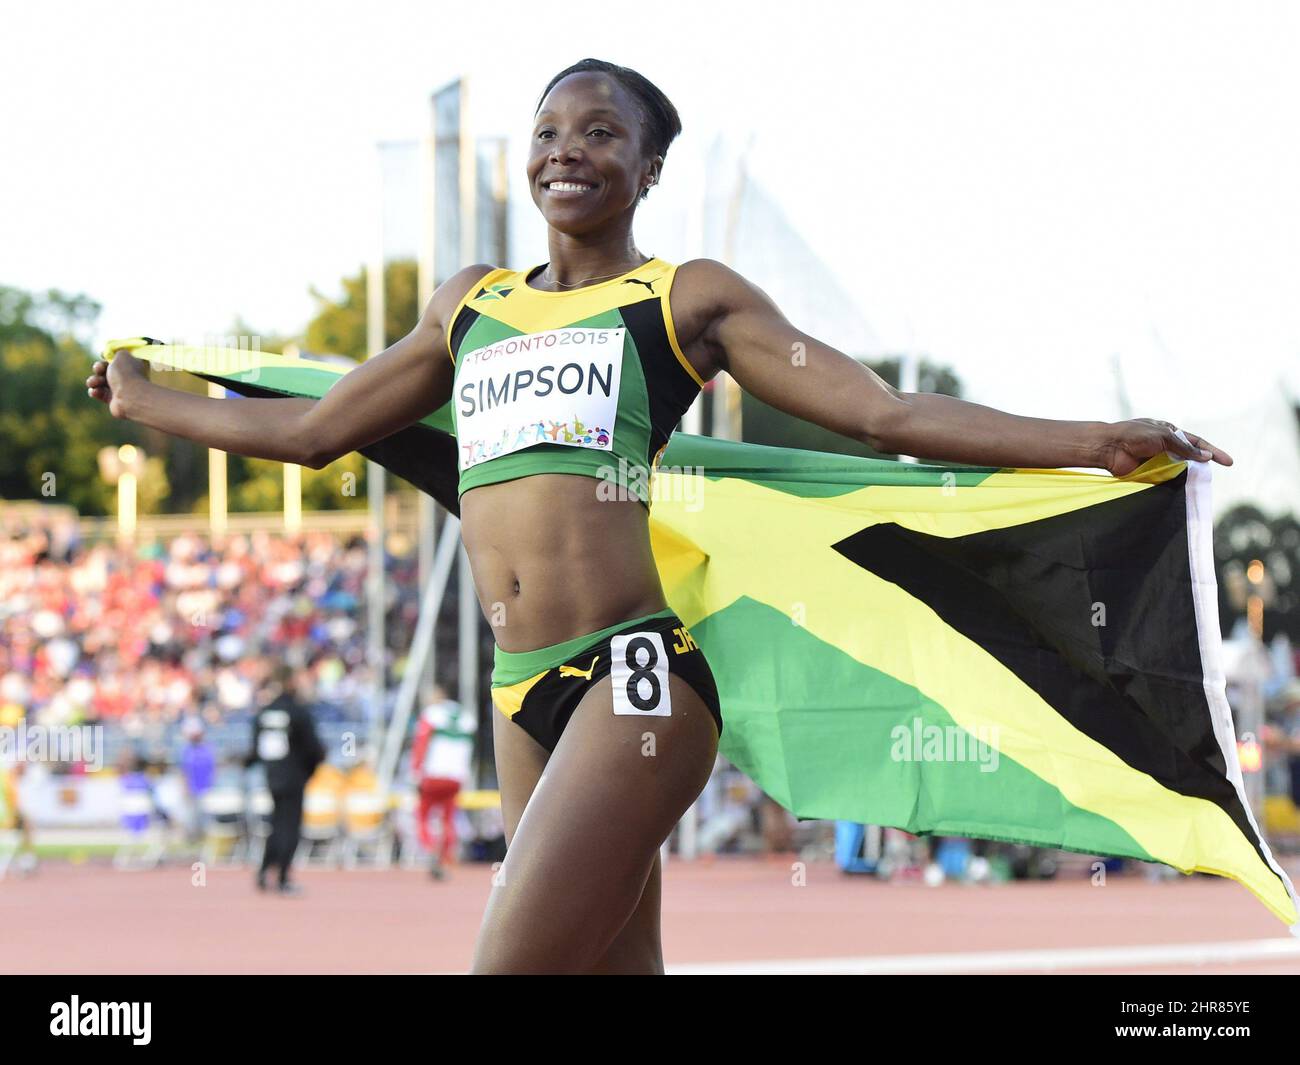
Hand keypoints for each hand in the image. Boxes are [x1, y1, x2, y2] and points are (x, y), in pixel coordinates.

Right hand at [85, 349, 147, 417]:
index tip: (104, 355)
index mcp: (134, 365)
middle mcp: (129, 376)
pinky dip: (95, 392)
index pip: (119, 358)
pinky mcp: (113, 400)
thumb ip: (116, 352)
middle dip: (99, 368)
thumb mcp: (122, 355)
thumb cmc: (126, 375)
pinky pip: (99, 393)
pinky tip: (95, 392)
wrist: (129, 398)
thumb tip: (110, 354)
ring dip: (94, 380)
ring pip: (100, 381)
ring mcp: (121, 389)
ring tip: (95, 382)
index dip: (109, 356)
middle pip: (107, 369)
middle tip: (99, 369)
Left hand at [1100, 418, 1231, 476]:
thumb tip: (1207, 456)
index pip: (1196, 443)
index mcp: (1169, 432)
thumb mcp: (1164, 437)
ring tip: (1198, 485)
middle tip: (1211, 477)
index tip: (1228, 462)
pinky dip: (1173, 484)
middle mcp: (1164, 446)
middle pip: (1188, 458)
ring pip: (1178, 470)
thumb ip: (1185, 448)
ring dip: (1186, 476)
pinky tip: (1181, 490)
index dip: (1213, 451)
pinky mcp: (1148, 473)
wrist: (1109, 447)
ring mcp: (1157, 460)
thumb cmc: (1134, 435)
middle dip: (1200, 466)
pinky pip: (1165, 480)